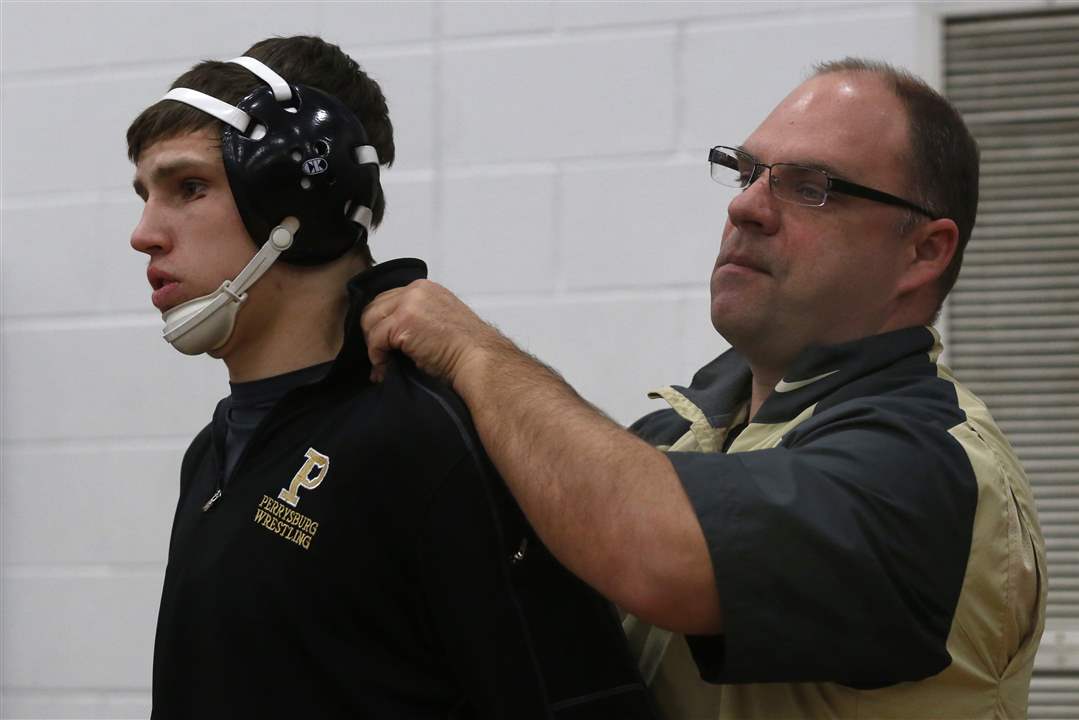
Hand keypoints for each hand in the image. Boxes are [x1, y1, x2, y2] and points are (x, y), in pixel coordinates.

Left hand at [360, 279, 505, 385]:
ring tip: (383, 366)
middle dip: (373, 334)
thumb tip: (393, 338)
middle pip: (374, 308)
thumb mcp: (440, 323)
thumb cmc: (467, 351)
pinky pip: (375, 339)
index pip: (387, 300)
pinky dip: (376, 358)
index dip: (380, 324)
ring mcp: (409, 304)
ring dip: (373, 346)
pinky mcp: (403, 321)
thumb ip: (418, 319)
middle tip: (380, 358)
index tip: (382, 346)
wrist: (479, 360)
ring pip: (370, 321)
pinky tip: (385, 370)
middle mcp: (416, 290)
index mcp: (425, 289)